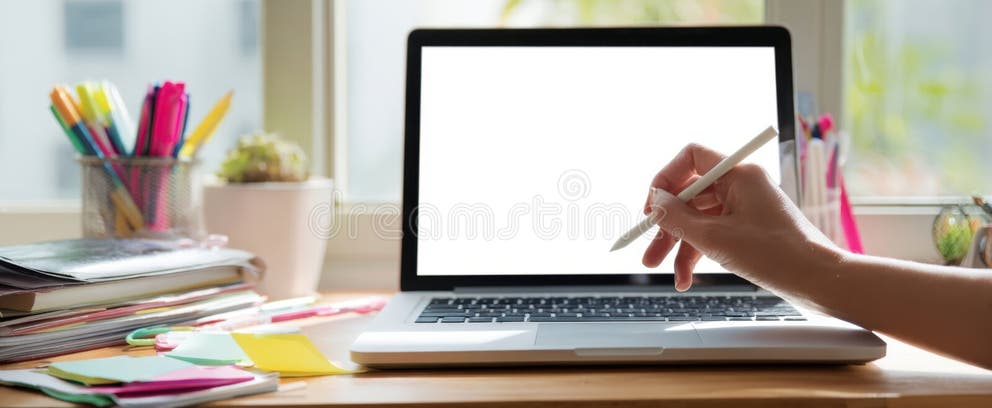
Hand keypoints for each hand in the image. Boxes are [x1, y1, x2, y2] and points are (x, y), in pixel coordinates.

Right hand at [641, 143, 837, 291]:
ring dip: (678, 244)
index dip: (666, 180)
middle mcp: (742, 184)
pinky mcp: (749, 228)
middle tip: (648, 248)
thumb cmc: (776, 255)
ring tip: (662, 270)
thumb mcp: (714, 238)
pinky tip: (685, 278)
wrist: (819, 281)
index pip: (691, 157)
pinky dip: (698, 252)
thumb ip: (677, 218)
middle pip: (690, 194)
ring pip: (700, 218)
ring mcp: (746, 207)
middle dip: (667, 223)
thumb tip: (655, 203)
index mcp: (739, 173)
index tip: (652, 208)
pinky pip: (714, 233)